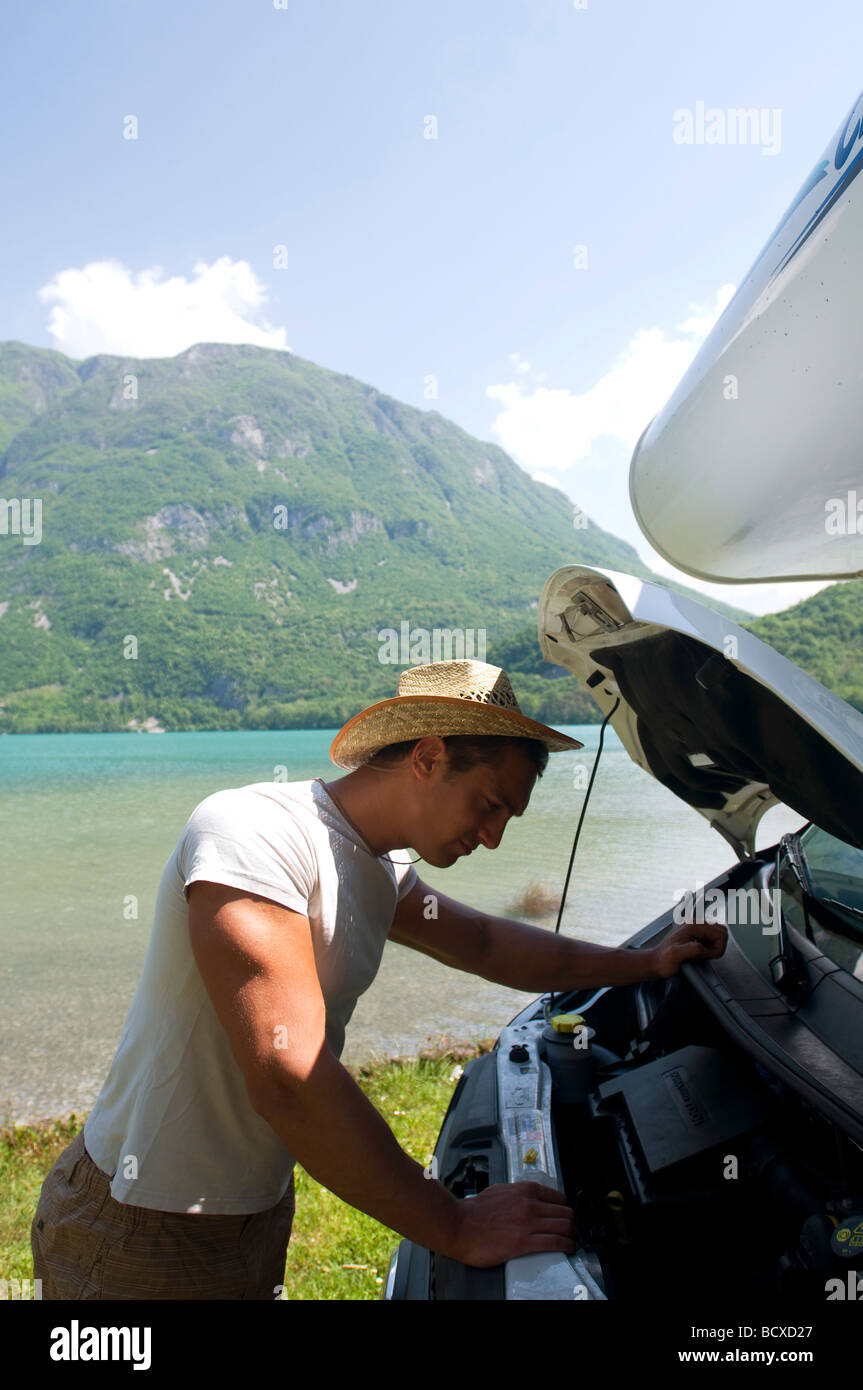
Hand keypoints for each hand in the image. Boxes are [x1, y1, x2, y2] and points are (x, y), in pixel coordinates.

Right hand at [447, 1180, 575, 1267]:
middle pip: (565, 1212)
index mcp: (525, 1190)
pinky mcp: (525, 1242)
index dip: (565, 1209)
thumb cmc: (474, 1211)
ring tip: (571, 1241)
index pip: (559, 1198)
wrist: (458, 1225)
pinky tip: (568, 1248)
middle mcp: (530, 1204)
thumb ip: (518, 1195)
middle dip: (571, 1223)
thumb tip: (527, 1200)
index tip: (565, 1216)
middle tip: (571, 1230)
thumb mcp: (500, 1191)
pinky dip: (566, 1246)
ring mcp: (529, 1223)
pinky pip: (555, 1242)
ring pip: (565, 1227)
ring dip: (571, 1235)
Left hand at [651, 919, 727, 978]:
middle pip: (721, 931)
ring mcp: (695, 927)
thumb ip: (693, 949)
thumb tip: (704, 948)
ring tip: (702, 954)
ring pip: (718, 934)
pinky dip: (710, 947)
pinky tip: (700, 952)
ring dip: (714, 947)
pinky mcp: (695, 934)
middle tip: (706, 955)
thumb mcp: (676, 955)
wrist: (655, 962)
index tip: (707, 955)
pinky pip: (711, 938)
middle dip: (718, 946)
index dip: (717, 948)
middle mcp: (695, 923)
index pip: (720, 933)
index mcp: (693, 925)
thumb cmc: (663, 960)